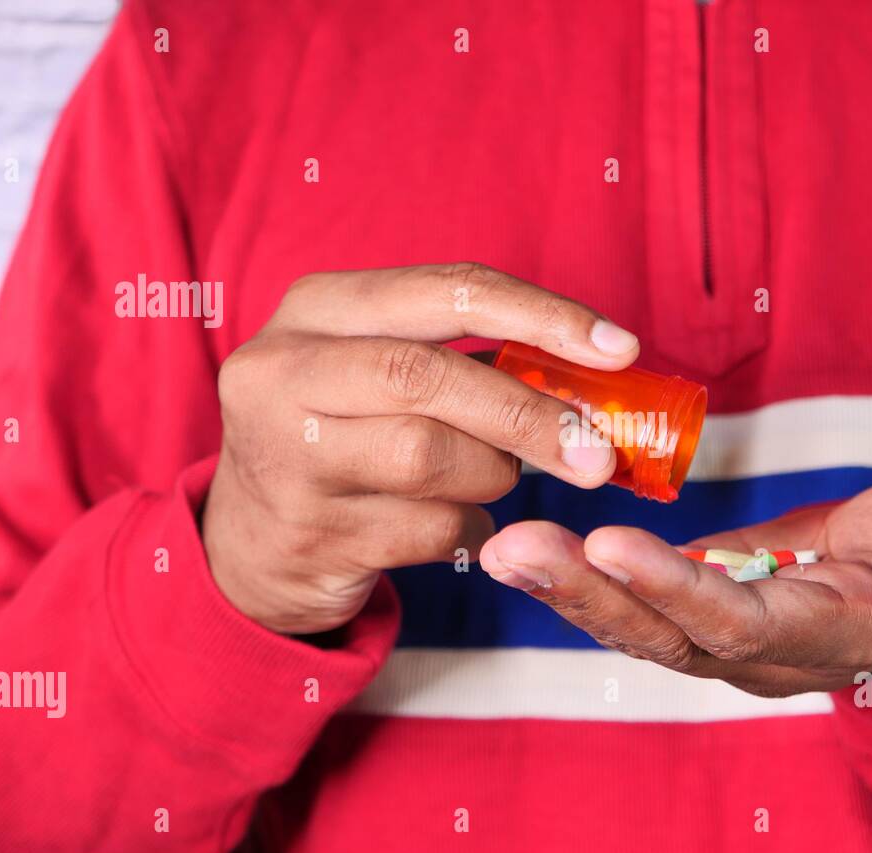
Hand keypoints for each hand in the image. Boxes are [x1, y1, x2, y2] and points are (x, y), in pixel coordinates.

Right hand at [203, 264, 638, 633]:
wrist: (250, 544)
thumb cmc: (344, 439)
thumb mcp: (376, 372)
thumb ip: (465, 359)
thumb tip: (597, 375)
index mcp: (317, 307)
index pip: (448, 289)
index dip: (544, 315)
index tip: (621, 350)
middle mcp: (284, 370)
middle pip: (432, 377)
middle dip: (532, 415)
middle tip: (600, 454)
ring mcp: (286, 454)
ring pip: (432, 458)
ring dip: (492, 477)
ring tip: (490, 481)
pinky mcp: (308, 532)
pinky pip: (430, 530)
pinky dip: (468, 531)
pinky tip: (455, 527)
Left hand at [478, 478, 871, 695]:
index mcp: (834, 633)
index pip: (741, 622)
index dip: (676, 589)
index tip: (609, 543)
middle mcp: (772, 651)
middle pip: (668, 636)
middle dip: (589, 595)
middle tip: (513, 549)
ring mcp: (736, 636)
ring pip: (642, 627)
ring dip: (569, 590)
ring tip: (502, 549)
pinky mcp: (714, 606)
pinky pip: (642, 602)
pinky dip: (585, 581)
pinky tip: (531, 551)